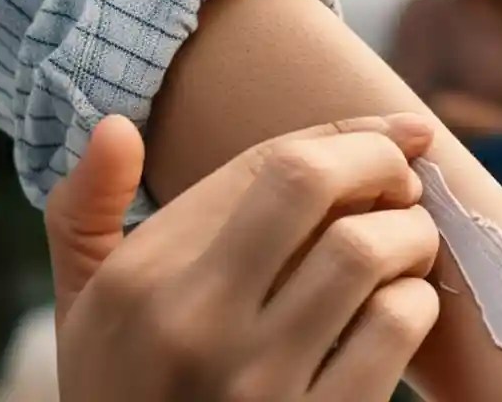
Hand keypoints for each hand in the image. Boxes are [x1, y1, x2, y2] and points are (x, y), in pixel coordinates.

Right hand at [46, 113, 440, 401]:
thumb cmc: (131, 390)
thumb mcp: (87, 312)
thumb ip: (85, 217)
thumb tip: (115, 126)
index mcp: (141, 280)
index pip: (266, 163)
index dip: (348, 134)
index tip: (398, 132)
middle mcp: (191, 323)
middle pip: (311, 182)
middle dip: (380, 162)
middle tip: (404, 182)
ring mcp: (256, 381)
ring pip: (366, 250)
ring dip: (411, 234)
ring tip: (408, 245)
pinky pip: (396, 324)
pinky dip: (416, 301)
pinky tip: (401, 308)